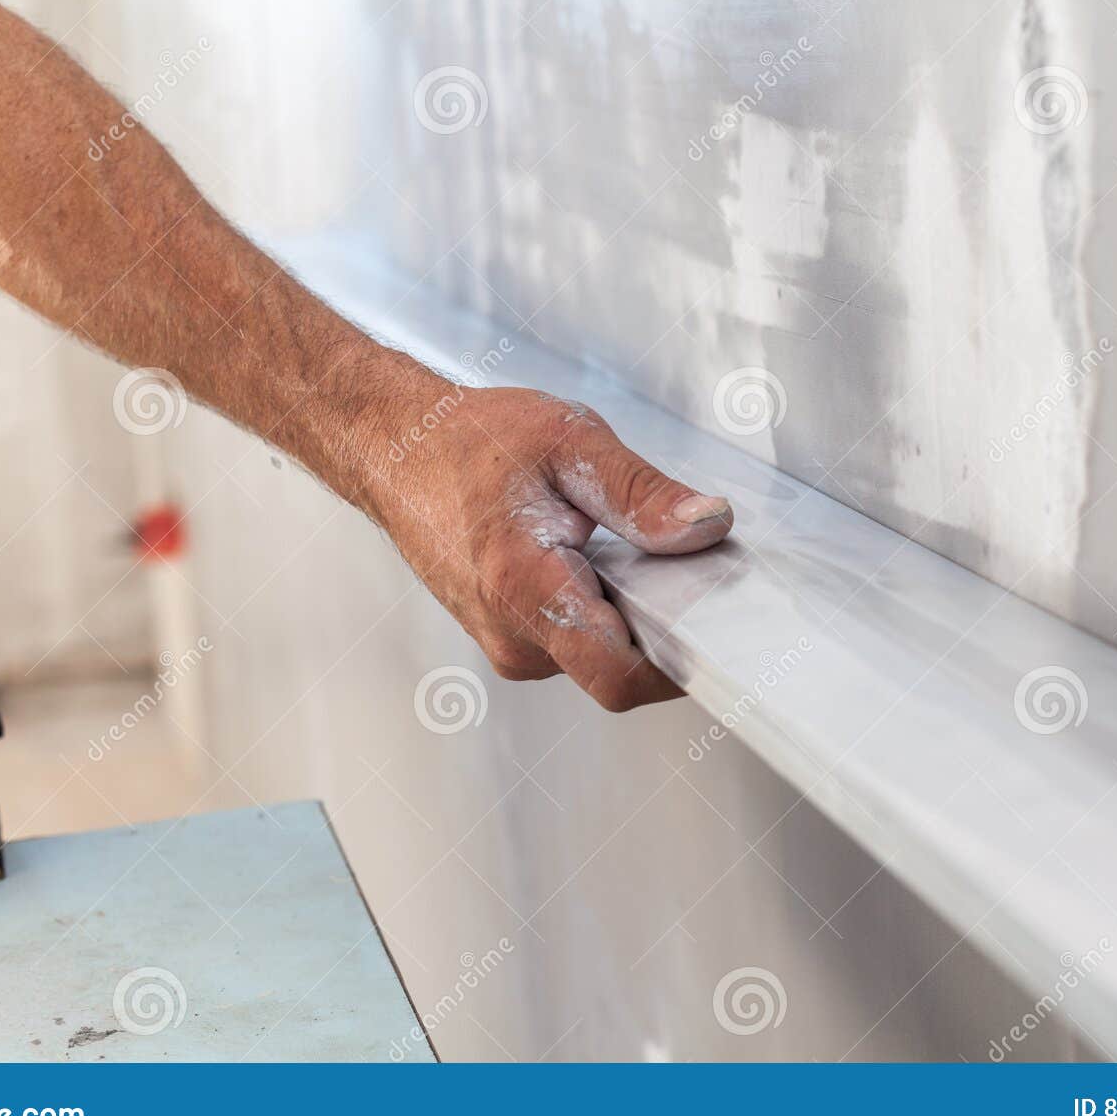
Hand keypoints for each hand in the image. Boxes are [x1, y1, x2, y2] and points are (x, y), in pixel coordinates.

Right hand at [353, 358, 732, 710]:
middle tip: (677, 560)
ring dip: (632, 615)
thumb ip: (642, 493)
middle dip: (662, 625)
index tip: (716, 622)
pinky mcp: (513, 644)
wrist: (400, 453)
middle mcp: (513, 636)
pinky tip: (597, 559)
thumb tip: (707, 527)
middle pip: (621, 669)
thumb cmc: (472, 442)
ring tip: (621, 547)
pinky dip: (606, 612)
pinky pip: (581, 647)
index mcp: (524, 587)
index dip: (679, 662)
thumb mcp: (569, 441)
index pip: (617, 674)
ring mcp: (511, 648)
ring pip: (603, 659)